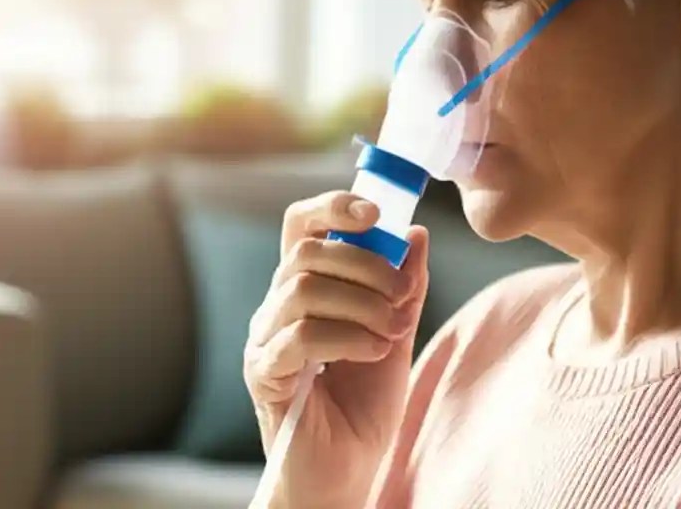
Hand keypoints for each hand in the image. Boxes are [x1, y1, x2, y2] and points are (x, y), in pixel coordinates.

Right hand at [244, 191, 429, 508]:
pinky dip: (348, 337)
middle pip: (306, 252)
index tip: (376, 212)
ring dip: (361, 303)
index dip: (332, 206)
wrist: (346, 474)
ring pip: (302, 288)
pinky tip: (373, 353)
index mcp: (304, 290)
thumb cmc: (363, 409)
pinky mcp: (264, 375)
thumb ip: (404, 287)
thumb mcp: (396, 336)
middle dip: (366, 264)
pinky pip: (300, 337)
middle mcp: (276, 308)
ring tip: (391, 332)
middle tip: (403, 296)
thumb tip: (416, 233)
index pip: (301, 226)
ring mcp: (265, 341)